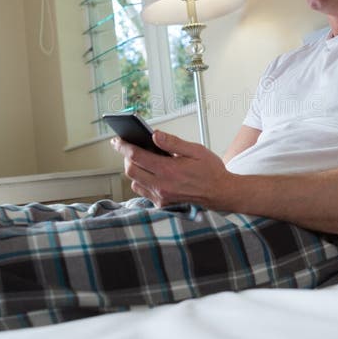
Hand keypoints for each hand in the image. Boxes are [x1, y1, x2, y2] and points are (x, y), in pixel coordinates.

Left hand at [110, 131, 234, 208]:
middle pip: (130, 170)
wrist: (221, 193)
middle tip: (130, 147)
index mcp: (169, 170)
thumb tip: (155, 135)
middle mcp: (162, 185)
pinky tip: (150, 173)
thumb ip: (173, 142)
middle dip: (126, 157)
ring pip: (134, 181)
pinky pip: (143, 191)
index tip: (117, 140)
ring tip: (141, 159)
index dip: (124, 146)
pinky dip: (141, 180)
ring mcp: (161, 196)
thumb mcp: (195, 150)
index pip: (137, 156)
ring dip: (134, 169)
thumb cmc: (210, 171)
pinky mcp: (163, 203)